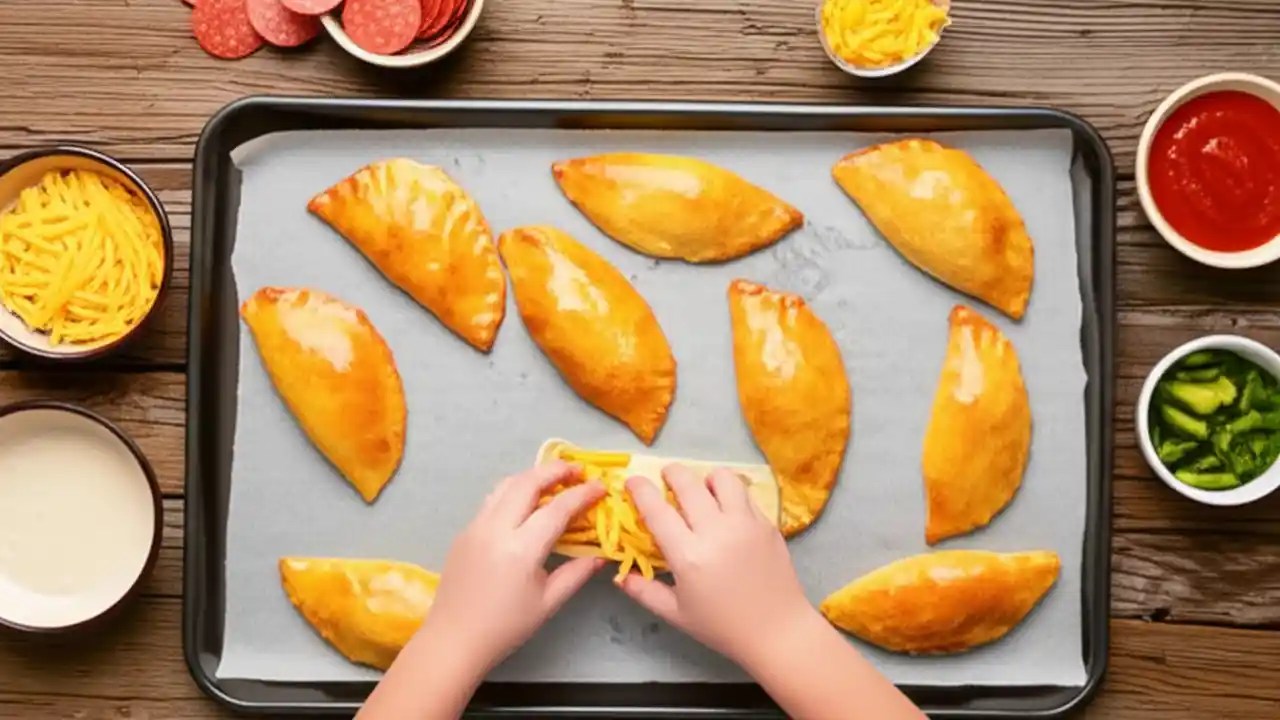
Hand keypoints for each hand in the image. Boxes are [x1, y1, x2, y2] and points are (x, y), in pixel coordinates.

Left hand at [416, 462, 605, 675]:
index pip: (556, 509)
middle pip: (527, 482)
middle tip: (577, 470)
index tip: (600, 487)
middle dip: (555, 470)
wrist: (453, 639)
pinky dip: (514, 490)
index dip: (582, 495)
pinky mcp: (465, 532)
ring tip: (553, 479)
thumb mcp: (547, 603)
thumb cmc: (505, 627)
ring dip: (532, 476)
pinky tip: (526, 501)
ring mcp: (476, 527)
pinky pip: (492, 499)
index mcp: (520, 549)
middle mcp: (496, 529)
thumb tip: (601, 556)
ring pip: (506, 485)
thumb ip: (576, 574)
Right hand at [616, 464, 813, 669]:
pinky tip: (727, 507)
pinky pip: (744, 493)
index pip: (656, 509)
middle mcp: (716, 531)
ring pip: (721, 478)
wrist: (777, 631)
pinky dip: (730, 492)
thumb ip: (644, 592)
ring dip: (705, 478)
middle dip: (671, 473)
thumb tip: (619, 575)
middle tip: (666, 477)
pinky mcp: (766, 523)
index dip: (640, 490)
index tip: (633, 482)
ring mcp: (745, 523)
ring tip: (702, 489)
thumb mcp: (677, 614)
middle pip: (687, 483)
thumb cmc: (723, 626)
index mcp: (688, 555)